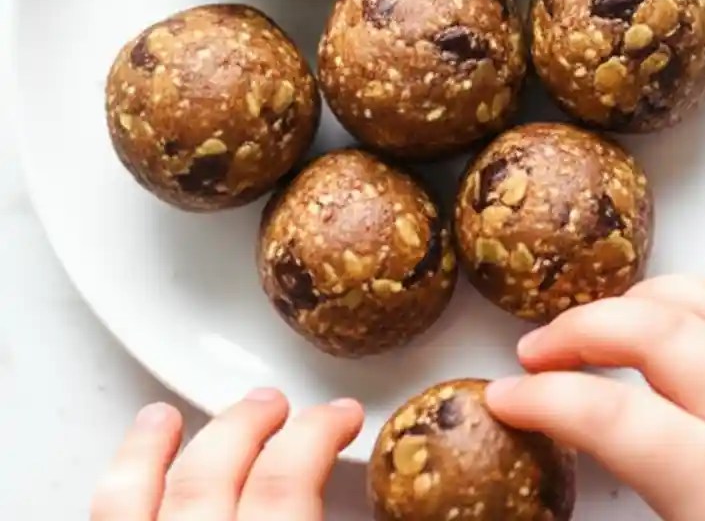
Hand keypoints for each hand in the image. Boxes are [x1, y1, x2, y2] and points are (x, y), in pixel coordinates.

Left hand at [91, 389, 362, 520]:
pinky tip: (123, 477)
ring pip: (129, 496)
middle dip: (246, 427)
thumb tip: (383, 507)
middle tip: (274, 403)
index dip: (318, 434)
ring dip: (150, 450)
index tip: (341, 414)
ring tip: (166, 416)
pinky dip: (116, 488)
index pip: (287, 482)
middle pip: (211, 475)